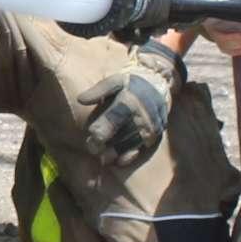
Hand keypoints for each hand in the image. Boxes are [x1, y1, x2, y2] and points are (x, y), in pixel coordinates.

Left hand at [77, 41, 180, 170]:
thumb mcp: (115, 81)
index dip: (101, 130)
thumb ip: (98, 91)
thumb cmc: (131, 84)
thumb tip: (80, 99)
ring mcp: (150, 128)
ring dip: (114, 153)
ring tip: (102, 156)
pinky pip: (140, 151)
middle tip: (92, 147)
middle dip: (104, 144)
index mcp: (130, 101)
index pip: (114, 119)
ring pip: (129, 146)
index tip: (91, 134)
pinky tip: (117, 160)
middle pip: (120, 136)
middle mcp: (142, 117)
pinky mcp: (155, 137)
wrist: (159, 86)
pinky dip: (128, 157)